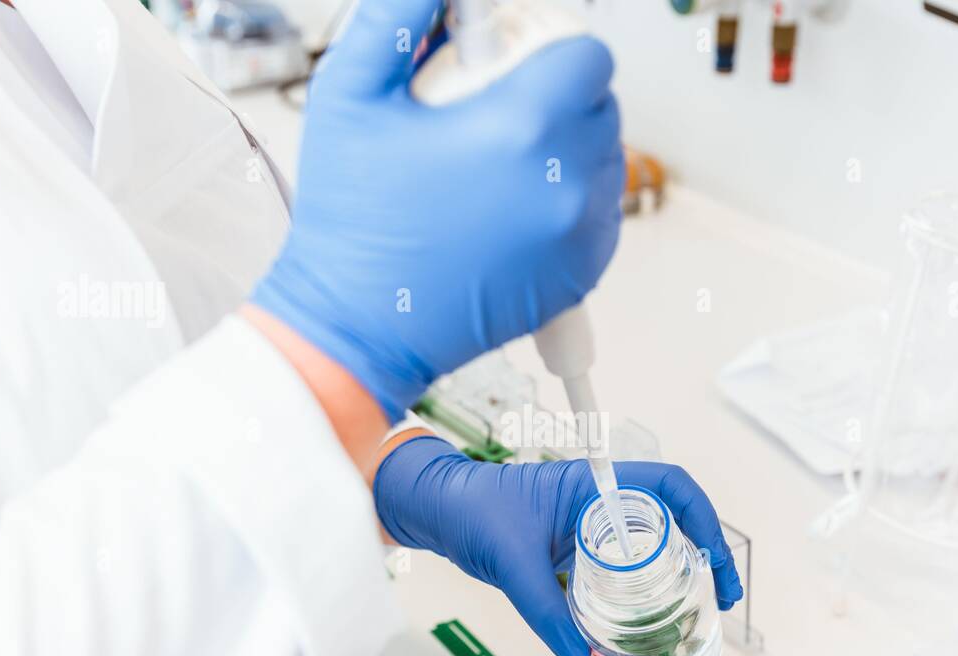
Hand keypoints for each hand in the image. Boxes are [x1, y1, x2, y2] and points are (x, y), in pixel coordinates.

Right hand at [252, 0, 624, 422]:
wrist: (360, 324)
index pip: (589, 56)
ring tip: (502, 166)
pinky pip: (601, 216)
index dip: (553, 49)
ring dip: (567, 150)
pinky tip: (513, 208)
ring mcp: (579, 236)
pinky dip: (570, 204)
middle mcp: (567, 184)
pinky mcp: (580, 277)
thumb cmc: (353, 220)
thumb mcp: (351, 92)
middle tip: (499, 114)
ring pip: (606, 161)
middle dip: (558, 98)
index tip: (516, 64)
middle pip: (601, 106)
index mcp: (523, 127)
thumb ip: (398, 17)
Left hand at [373, 436, 743, 655]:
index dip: (703, 517)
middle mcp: (600, 502)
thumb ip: (545, 610)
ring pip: (649, 544)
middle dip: (706, 552)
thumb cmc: (470, 512)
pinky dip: (640, 589)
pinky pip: (619, 566)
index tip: (716, 559)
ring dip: (679, 571)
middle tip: (723, 596)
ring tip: (700, 610)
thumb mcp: (511, 562)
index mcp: (595, 485)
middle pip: (672, 519)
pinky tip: (647, 619)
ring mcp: (588, 526)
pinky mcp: (574, 550)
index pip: (670, 486)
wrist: (435, 510)